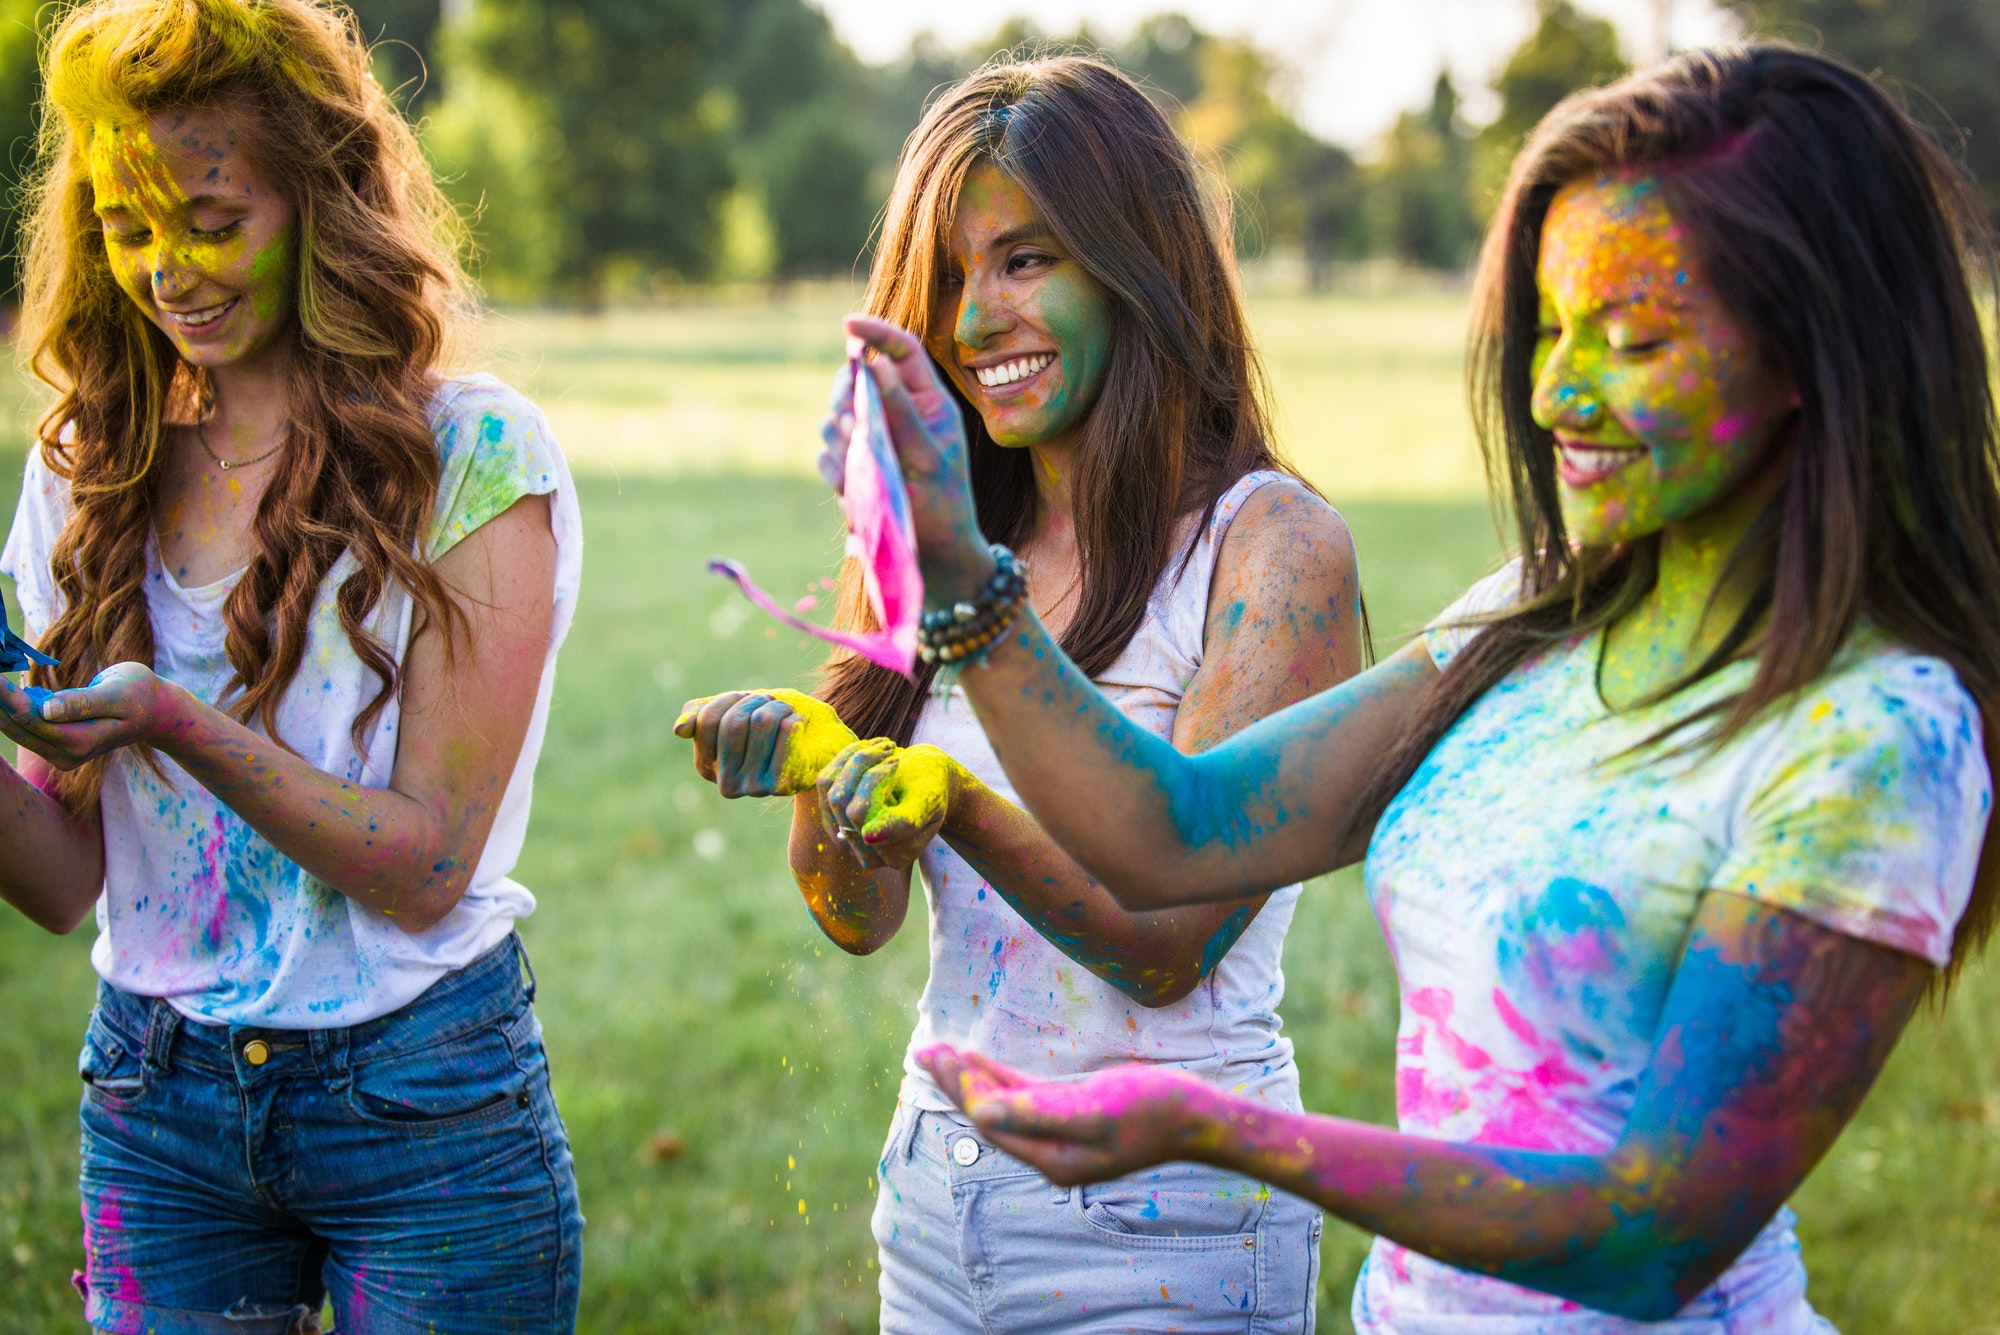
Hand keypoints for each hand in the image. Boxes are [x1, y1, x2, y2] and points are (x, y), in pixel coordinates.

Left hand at [0, 662, 169, 769]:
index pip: (32, 719)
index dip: (6, 698)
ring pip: (17, 729)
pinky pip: (24, 729)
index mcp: (81, 741)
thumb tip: (46, 710)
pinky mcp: (54, 749)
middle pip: (18, 727)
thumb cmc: (136, 693)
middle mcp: (66, 755)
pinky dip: (12, 709)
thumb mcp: (117, 693)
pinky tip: (6, 692)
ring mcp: (59, 755)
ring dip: (2, 705)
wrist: (150, 712)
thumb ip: (83, 703)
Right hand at [674, 688, 858, 796]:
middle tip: (773, 702)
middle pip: (733, 723)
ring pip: (761, 722)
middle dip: (757, 700)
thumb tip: (679, 729)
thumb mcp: (734, 710)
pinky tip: (799, 726)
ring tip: (787, 712)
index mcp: (707, 766)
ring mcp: (754, 788)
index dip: (732, 698)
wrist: (817, 742)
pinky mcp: (783, 784)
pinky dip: (795, 718)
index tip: (748, 699)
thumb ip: (702, 715)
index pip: (707, 719)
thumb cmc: (772, 722)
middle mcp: (726, 784)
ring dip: (779, 706)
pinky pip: (786, 731)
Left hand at [817, 740, 956, 870]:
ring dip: (855, 758)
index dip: (875, 778)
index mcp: (895, 856)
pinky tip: (869, 750)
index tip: (897, 759)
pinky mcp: (834, 818)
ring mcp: (847, 837)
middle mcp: (867, 854)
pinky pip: (826, 782)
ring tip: (882, 745)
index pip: (861, 813)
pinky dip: (846, 758)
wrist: (929, 779)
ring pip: (831, 789)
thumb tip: (867, 836)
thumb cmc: (932, 787)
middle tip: (890, 745)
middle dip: (863, 763)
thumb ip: (904, 822)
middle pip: (841, 801)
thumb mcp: (926, 801)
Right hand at [838, 316, 994, 602]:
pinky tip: (854, 493)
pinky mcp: (853, 468)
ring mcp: (872, 442)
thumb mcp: (927, 455)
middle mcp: (897, 415)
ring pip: (834, 419)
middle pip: (855, 380)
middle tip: (852, 422)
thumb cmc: (945, 506)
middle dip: (846, 397)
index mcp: (926, 402)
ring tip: (863, 472)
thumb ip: (901, 409)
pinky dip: (835, 471)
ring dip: (840, 441)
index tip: (846, 325)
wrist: (935, 559)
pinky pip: (826, 455)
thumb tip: (876, 362)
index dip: (874, 331)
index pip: (899, 350)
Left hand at [916, 1046, 1220, 1185]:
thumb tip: (982, 1116)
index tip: (938, 1055)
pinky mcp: (1074, 1115)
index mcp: (1049, 1156)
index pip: (991, 1120)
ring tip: (939, 1053)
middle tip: (924, 1051)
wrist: (1194, 1116)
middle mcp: (1050, 1150)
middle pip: (991, 1114)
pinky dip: (1001, 1078)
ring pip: (1005, 1103)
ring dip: (972, 1078)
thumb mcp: (1091, 1110)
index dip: (962, 1087)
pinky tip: (982, 1062)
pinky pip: (1026, 1097)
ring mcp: (1062, 1133)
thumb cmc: (1150, 1109)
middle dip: (956, 1082)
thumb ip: (1035, 1113)